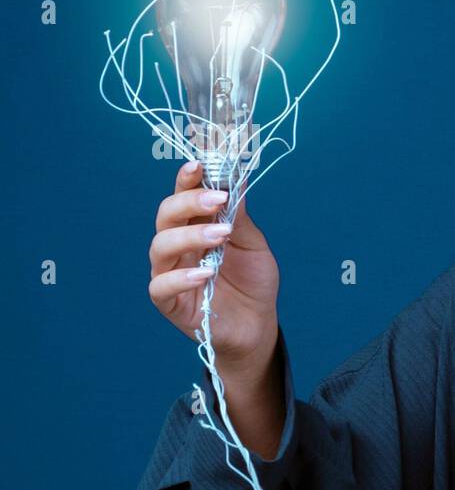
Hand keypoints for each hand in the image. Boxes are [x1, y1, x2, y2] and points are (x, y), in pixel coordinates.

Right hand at [147, 160, 279, 368]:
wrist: (258, 324)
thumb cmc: (253, 282)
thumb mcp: (254, 245)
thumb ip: (241, 217)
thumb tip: (235, 178)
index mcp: (195, 226)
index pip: (183, 196)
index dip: (187, 179)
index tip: (200, 164)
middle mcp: (178, 246)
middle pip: (167, 216)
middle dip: (189, 202)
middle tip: (218, 199)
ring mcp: (170, 272)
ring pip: (161, 246)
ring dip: (190, 236)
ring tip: (221, 235)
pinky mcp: (170, 302)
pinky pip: (161, 286)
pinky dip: (180, 278)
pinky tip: (204, 273)